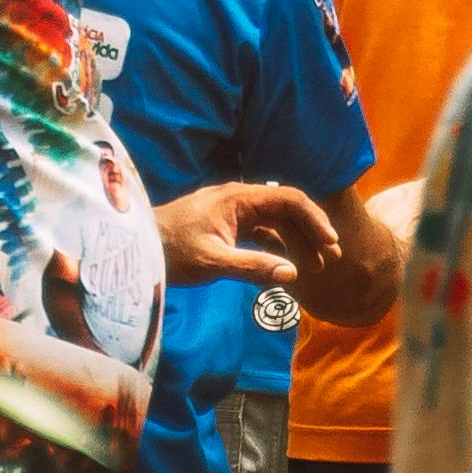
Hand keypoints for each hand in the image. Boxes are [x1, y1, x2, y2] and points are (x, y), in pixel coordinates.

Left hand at [148, 177, 343, 290]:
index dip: (314, 220)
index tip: (330, 244)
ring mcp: (233, 213)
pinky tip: (289, 265)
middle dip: (312, 231)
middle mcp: (239, 200)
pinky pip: (262, 233)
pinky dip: (279, 247)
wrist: (139, 249)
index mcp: (238, 199)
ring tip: (316, 265)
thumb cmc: (171, 251)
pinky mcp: (227, 228)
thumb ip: (253, 266)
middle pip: (287, 209)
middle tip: (332, 258)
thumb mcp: (213, 262)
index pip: (289, 200)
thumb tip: (293, 273)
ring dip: (298, 241)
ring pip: (276, 222)